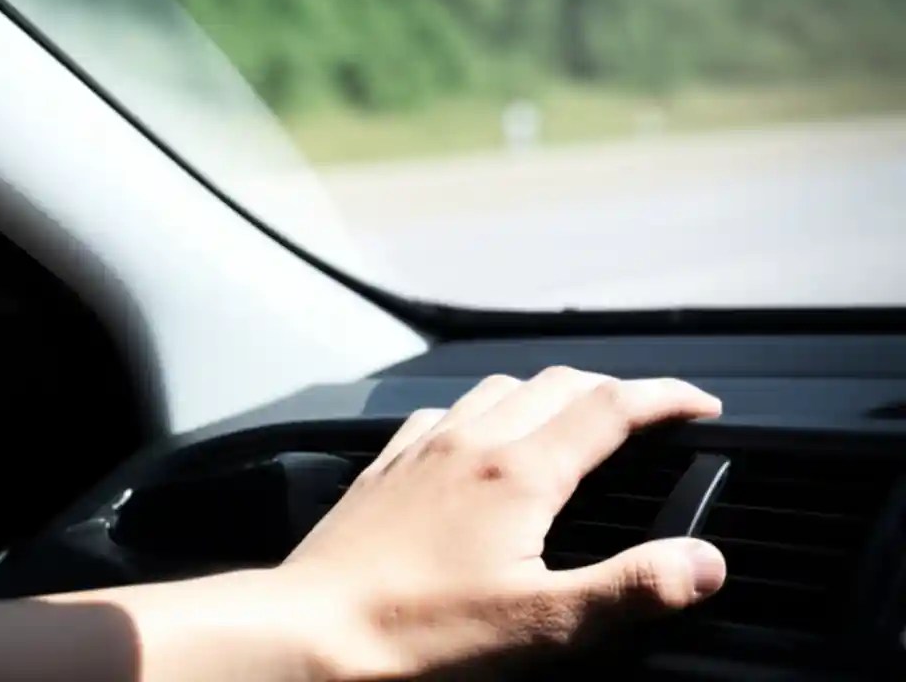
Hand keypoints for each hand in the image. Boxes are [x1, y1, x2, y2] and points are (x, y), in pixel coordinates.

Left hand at [280, 367, 727, 679]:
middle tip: (648, 417)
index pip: (611, 407)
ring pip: (500, 389)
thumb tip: (705, 561)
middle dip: (615, 390)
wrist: (310, 629)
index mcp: (519, 473)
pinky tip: (477, 439)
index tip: (701, 407)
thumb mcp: (543, 623)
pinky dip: (483, 411)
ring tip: (572, 420)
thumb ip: (631, 587)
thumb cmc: (419, 631)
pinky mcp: (387, 465)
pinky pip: (444, 413)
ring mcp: (423, 448)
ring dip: (548, 393)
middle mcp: (471, 442)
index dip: (666, 398)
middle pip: (559, 384)